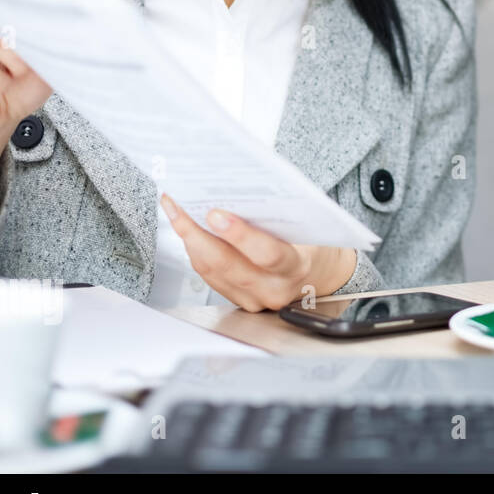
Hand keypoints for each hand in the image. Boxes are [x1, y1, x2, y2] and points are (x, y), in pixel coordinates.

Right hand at [0, 0, 52, 158]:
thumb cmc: (18, 87)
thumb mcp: (45, 61)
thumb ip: (53, 39)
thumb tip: (69, 24)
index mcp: (2, 9)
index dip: (47, 3)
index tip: (62, 22)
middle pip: (9, 13)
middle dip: (30, 40)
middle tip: (35, 59)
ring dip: (17, 62)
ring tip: (16, 74)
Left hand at [160, 193, 356, 310]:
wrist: (318, 274)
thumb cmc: (311, 243)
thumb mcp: (307, 228)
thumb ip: (279, 217)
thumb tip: (239, 192)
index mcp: (296, 267)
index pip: (267, 255)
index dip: (240, 235)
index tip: (216, 214)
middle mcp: (273, 289)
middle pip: (227, 266)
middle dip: (198, 235)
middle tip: (180, 208)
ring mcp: (254, 299)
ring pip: (212, 271)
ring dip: (189, 240)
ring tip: (175, 211)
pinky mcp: (238, 301)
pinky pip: (210, 277)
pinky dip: (196, 251)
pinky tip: (187, 230)